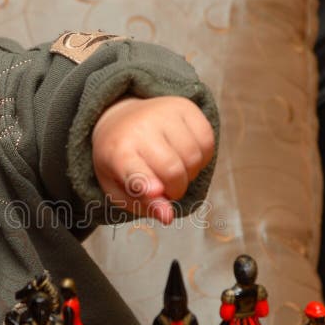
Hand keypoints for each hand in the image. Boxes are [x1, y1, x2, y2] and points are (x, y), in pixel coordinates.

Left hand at [92, 96, 214, 223]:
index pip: (134, 169)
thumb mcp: (119, 188)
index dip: (145, 182)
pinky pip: (207, 141)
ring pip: (194, 158)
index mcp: (117, 151)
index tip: (155, 191)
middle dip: (175, 191)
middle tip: (166, 190)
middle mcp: (141, 127)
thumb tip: (168, 217)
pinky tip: (186, 156)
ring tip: (174, 170)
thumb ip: (142, 205)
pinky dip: (202, 158)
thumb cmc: (122, 160)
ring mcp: (164, 113)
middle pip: (173, 170)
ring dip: (189, 174)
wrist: (123, 119)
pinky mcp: (186, 107)